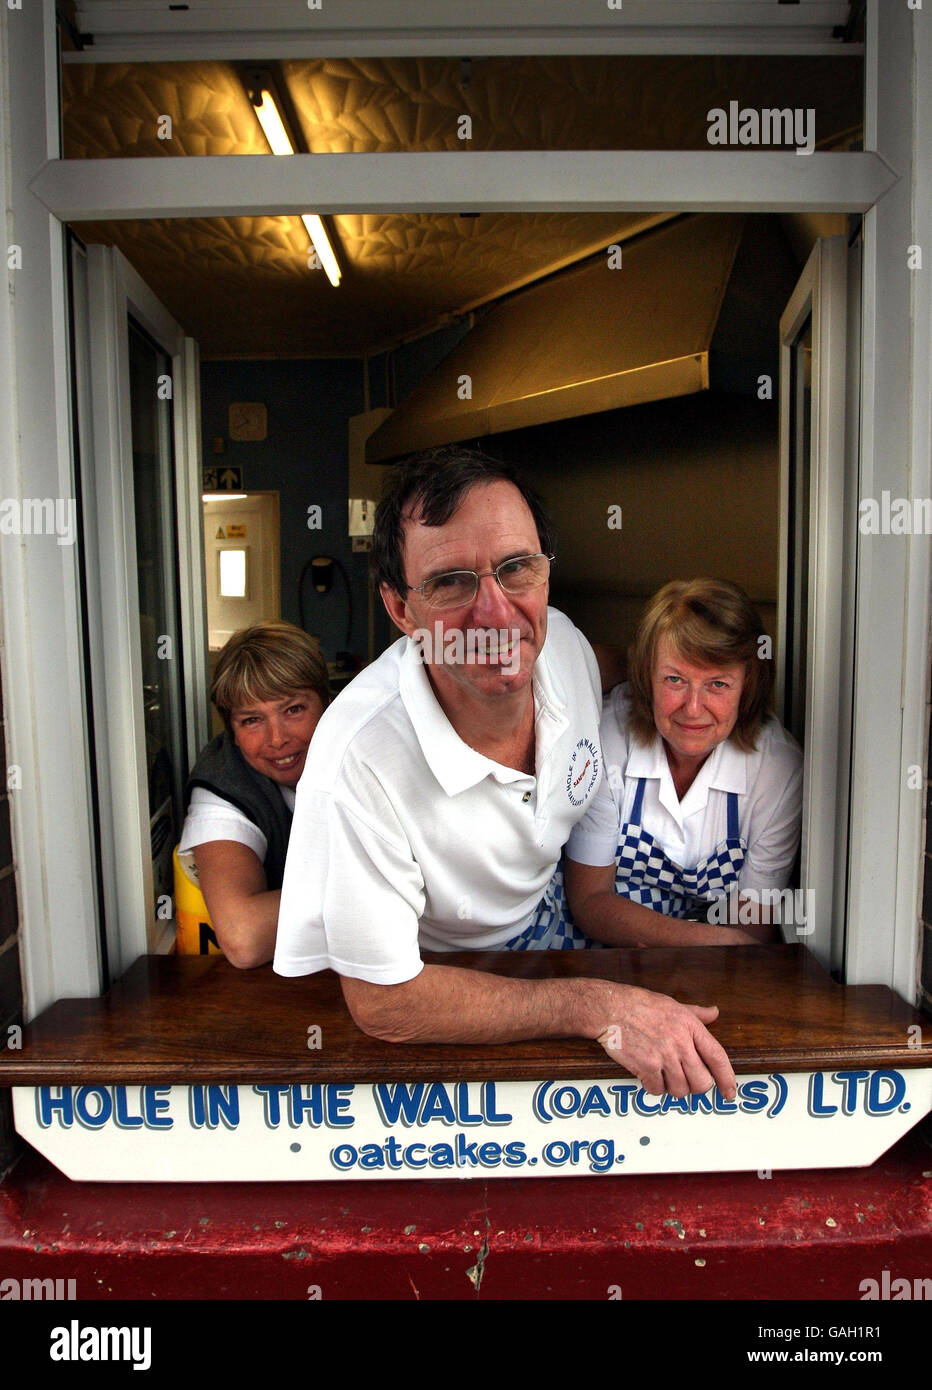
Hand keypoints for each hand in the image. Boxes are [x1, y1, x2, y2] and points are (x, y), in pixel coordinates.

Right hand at [597, 985, 735, 1099]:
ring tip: (664, 1074)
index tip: (730, 1092)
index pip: (717, 1057)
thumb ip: (696, 1013)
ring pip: (681, 1090)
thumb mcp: (673, 1004)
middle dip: (696, 1086)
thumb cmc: (640, 1004)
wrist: (609, 1008)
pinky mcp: (646, 1066)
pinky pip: (658, 1090)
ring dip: (674, 1088)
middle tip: (686, 1080)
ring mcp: (663, 1055)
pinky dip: (655, 1087)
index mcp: (690, 1026)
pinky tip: (649, 1074)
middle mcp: (680, 1042)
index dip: (727, 1078)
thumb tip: (714, 1013)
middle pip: (702, 1082)